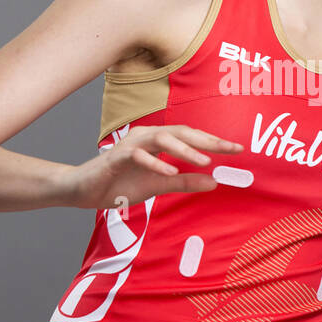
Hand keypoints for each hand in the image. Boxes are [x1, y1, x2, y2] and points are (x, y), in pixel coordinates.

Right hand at [69, 124, 243, 209]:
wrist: (83, 190)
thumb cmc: (120, 184)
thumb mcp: (159, 186)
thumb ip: (184, 182)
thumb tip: (214, 182)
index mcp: (157, 141)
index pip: (190, 137)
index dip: (214, 142)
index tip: (238, 149)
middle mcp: (145, 136)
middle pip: (180, 131)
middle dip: (206, 140)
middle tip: (230, 149)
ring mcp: (130, 145)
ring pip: (161, 139)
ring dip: (183, 150)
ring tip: (203, 161)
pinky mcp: (116, 157)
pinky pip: (137, 156)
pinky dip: (154, 164)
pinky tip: (169, 172)